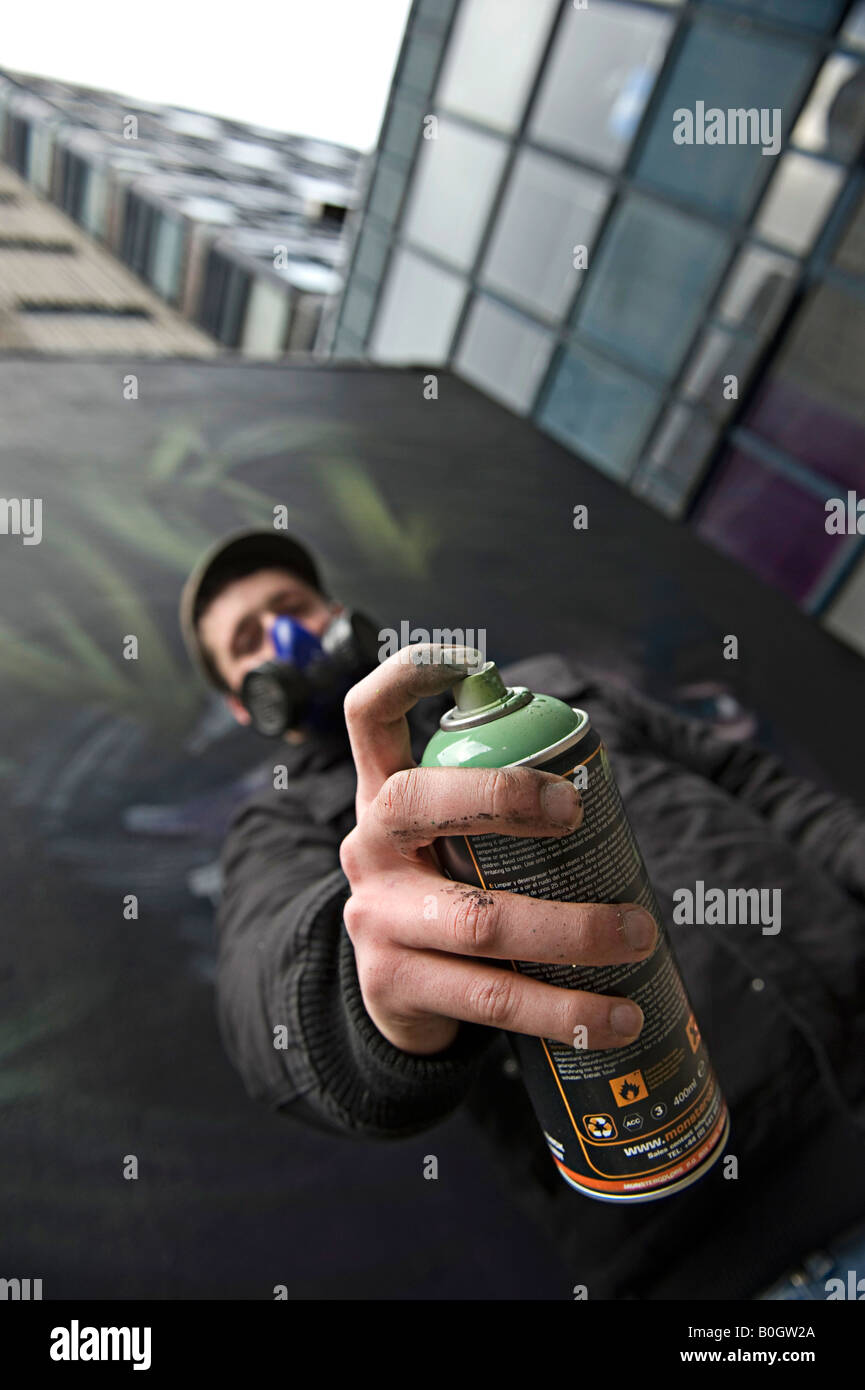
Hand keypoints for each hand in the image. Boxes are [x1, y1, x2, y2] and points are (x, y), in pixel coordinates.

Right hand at [339, 644, 655, 1055]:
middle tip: (577, 811)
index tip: (473, 662)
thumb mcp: (451, 838)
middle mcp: (368, 847)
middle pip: (417, 801)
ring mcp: (375, 918)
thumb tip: (606, 777)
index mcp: (382, 795)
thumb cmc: (451, 892)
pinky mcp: (396, 985)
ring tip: (638, 935)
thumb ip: (497, 806)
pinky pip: (489, 996)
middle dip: (501, 795)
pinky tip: (614, 1018)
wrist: (397, 997)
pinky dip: (563, 1011)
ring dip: (571, 929)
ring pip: (476, 922)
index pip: (369, 715)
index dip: (408, 676)